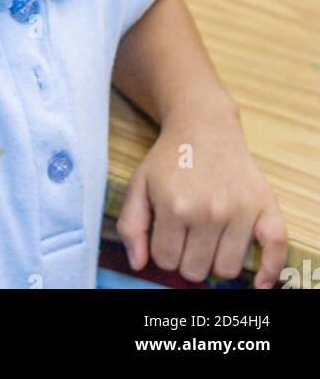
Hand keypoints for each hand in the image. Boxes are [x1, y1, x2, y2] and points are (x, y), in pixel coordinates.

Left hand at [117, 104, 287, 288]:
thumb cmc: (170, 158)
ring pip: (227, 269)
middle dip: (187, 259)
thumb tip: (139, 264)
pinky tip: (259, 282)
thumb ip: (130, 225)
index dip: (164, 251)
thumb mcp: (138, 184)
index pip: (166, 259)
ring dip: (215, 262)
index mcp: (175, 205)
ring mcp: (240, 209)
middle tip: (187, 237)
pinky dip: (269, 271)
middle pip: (196, 270)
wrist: (204, 125)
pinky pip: (276, 248)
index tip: (167, 234)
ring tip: (209, 241)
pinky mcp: (264, 204)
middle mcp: (209, 210)